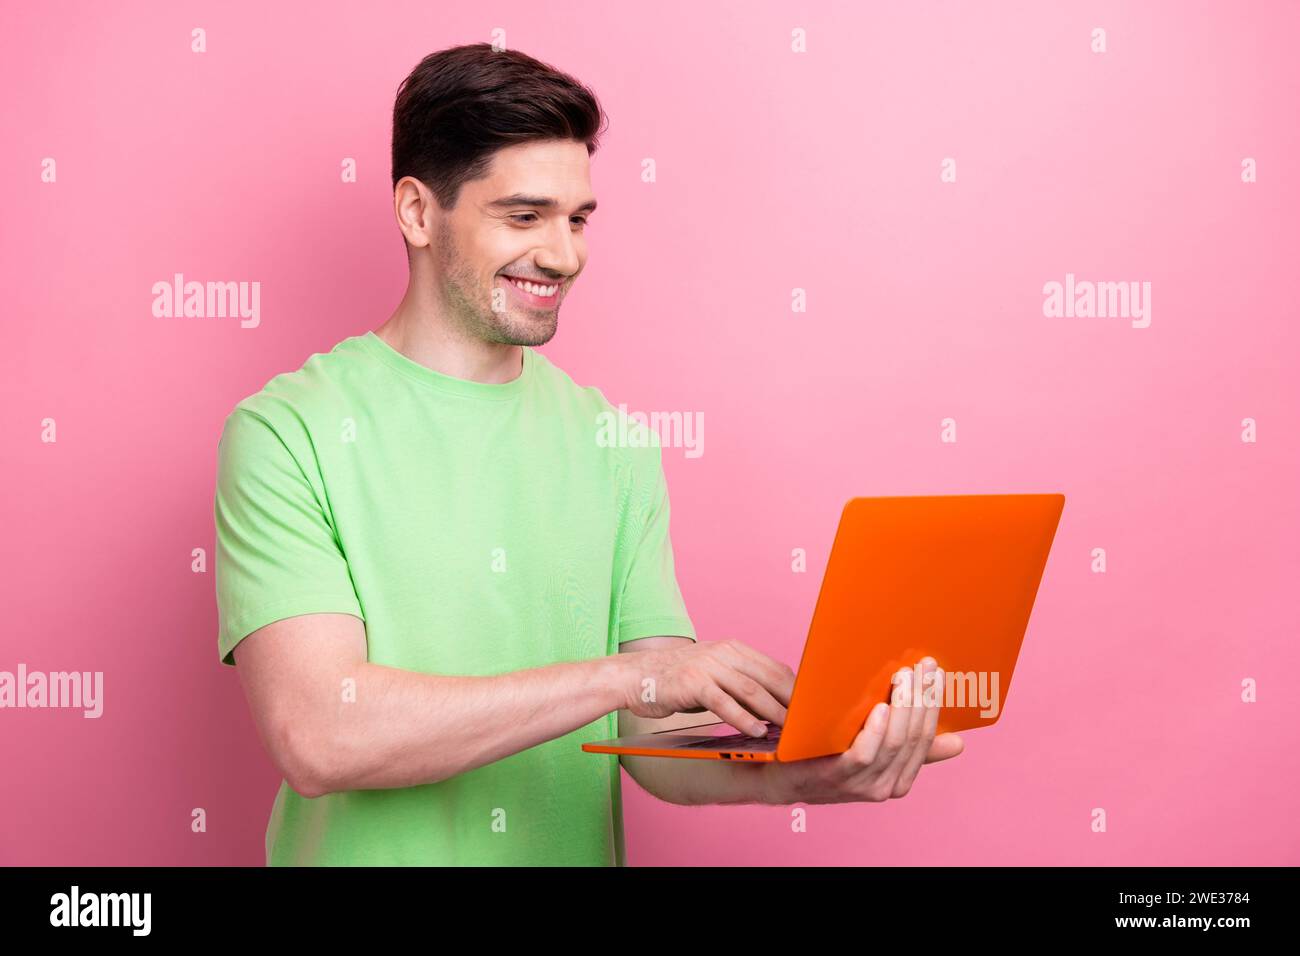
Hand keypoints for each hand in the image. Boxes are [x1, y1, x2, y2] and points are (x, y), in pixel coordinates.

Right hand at [617, 638, 794, 736]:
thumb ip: (741, 685)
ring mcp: (708, 666)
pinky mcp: (692, 682)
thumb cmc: (677, 681)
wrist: (634, 676)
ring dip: (773, 711)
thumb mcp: (714, 676)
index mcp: (733, 649)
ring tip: (791, 730)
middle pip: (768, 677)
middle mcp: (723, 653)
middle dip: (792, 701)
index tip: (813, 709)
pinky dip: (743, 717)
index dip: (796, 689)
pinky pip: (723, 702)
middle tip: (810, 724)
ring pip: (750, 689)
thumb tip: (776, 707)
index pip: (775, 667)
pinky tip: (756, 731)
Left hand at [763, 657, 963, 804]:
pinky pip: (864, 754)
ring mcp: (862, 785)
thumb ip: (910, 746)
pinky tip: (879, 708)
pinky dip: (875, 730)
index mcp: (900, 778)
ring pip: (893, 743)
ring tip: (904, 678)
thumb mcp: (873, 748)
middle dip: (921, 698)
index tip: (934, 672)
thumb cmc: (827, 754)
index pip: (926, 738)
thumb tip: (958, 743)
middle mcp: (886, 785)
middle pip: (913, 737)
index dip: (933, 704)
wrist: (781, 773)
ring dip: (902, 708)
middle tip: (922, 666)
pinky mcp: (837, 778)